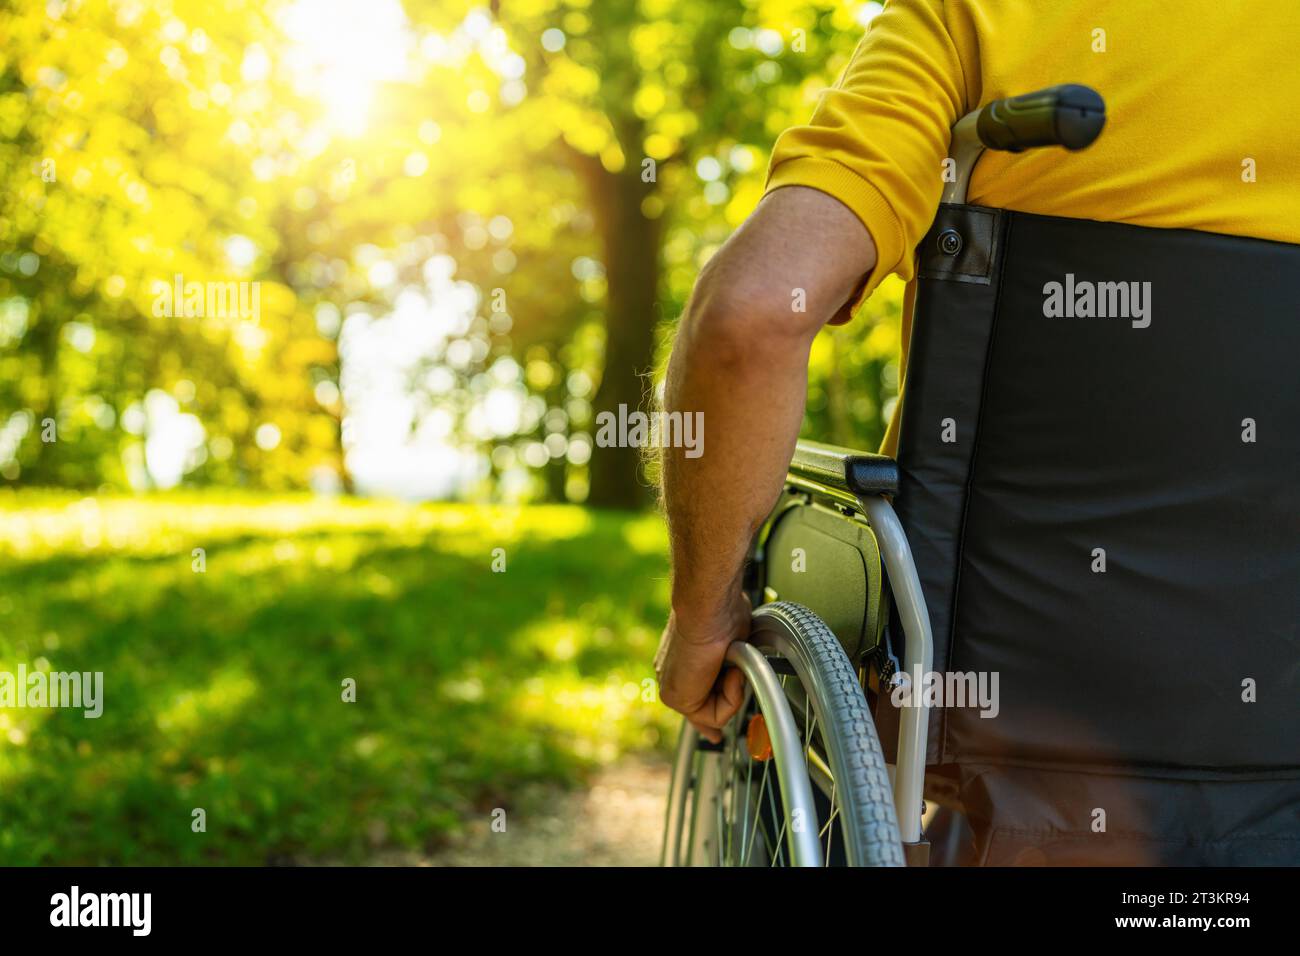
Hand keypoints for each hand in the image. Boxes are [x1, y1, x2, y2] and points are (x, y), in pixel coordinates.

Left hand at [654, 590, 751, 742]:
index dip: (706, 719)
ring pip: (715, 712)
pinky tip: (731, 672)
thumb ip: (735, 660)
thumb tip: (743, 667)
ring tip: (734, 662)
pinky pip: (716, 716)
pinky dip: (732, 697)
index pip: (693, 696)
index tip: (713, 735)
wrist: (707, 606)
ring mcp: (673, 689)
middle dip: (723, 711)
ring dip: (735, 691)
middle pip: (702, 710)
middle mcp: (672, 676)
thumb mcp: (734, 639)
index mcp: (681, 661)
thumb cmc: (722, 612)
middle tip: (733, 695)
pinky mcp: (677, 699)